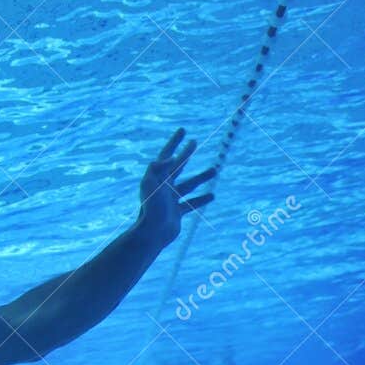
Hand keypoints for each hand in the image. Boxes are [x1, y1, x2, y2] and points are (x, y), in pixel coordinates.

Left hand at [136, 128, 215, 247]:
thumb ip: (157, 169)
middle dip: (186, 153)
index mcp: (157, 179)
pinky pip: (191, 203)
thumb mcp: (150, 186)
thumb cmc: (151, 210)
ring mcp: (170, 200)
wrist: (152, 235)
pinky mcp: (176, 212)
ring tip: (214, 170)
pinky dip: (201, 199)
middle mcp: (163, 187)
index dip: (174, 142)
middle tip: (194, 141)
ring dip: (200, 177)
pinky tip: (212, 195)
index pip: (166, 155)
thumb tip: (170, 158)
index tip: (183, 130)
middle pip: (177, 166)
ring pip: (188, 185)